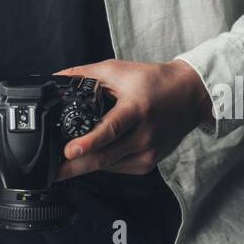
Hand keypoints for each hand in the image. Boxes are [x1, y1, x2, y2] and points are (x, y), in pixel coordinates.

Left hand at [51, 58, 213, 180]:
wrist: (190, 96)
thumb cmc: (154, 81)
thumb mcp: (118, 70)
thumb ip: (85, 74)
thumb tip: (56, 78)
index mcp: (136, 109)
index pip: (111, 129)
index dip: (89, 142)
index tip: (69, 151)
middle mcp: (144, 135)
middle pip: (105, 157)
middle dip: (75, 167)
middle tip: (53, 173)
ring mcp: (148, 152)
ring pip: (108, 166)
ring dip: (85, 166)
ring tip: (65, 165)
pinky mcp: (149, 163)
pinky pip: (117, 168)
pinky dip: (102, 163)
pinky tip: (92, 155)